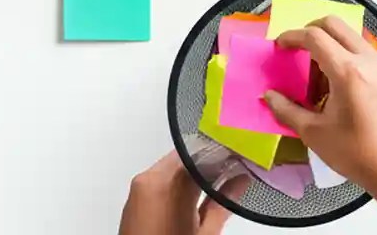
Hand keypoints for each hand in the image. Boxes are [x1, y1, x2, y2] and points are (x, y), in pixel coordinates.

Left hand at [119, 151, 245, 234]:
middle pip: (186, 158)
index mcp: (165, 183)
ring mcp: (139, 191)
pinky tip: (198, 194)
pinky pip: (162, 181)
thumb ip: (223, 203)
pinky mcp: (135, 202)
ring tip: (221, 182)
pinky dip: (180, 183)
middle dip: (211, 161)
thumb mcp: (205, 234)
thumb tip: (239, 181)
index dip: (224, 151)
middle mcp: (148, 180)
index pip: (200, 152)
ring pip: (174, 168)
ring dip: (196, 172)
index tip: (241, 154)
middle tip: (235, 167)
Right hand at [263, 16, 376, 193]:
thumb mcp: (314, 133)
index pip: (315, 37)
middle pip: (336, 25)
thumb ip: (287, 110)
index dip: (292, 36)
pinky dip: (348, 56)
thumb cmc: (356, 153)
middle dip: (312, 31)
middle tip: (297, 50)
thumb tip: (269, 96)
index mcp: (348, 71)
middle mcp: (369, 60)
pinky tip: (340, 86)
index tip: (280, 46)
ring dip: (332, 44)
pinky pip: (365, 53)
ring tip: (319, 76)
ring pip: (352, 37)